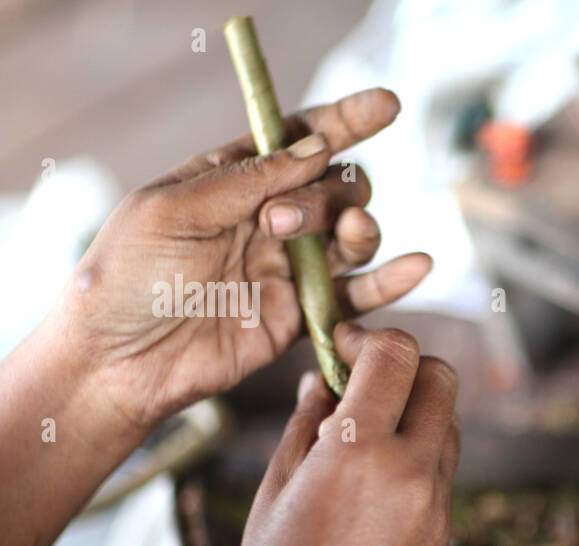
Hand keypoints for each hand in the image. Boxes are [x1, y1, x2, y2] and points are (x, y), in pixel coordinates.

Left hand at [56, 87, 430, 429]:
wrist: (115, 361)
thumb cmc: (125, 277)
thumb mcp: (171, 210)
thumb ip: (247, 180)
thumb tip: (316, 148)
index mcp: (233, 180)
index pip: (298, 139)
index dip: (344, 121)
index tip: (385, 106)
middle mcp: (268, 219)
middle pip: (335, 187)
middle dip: (326, 194)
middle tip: (279, 223)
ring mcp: (289, 268)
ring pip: (353, 236)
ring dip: (361, 228)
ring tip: (351, 234)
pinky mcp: (301, 316)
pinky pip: (356, 296)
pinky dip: (390, 282)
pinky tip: (416, 266)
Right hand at [229, 321, 458, 545]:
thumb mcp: (275, 493)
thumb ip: (305, 424)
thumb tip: (324, 378)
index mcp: (359, 452)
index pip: (396, 355)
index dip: (370, 339)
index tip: (343, 347)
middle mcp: (413, 472)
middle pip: (442, 379)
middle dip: (406, 368)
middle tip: (364, 385)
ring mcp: (439, 506)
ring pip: (449, 426)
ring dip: (415, 414)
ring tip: (364, 442)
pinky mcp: (448, 534)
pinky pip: (445, 474)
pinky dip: (419, 460)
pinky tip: (375, 489)